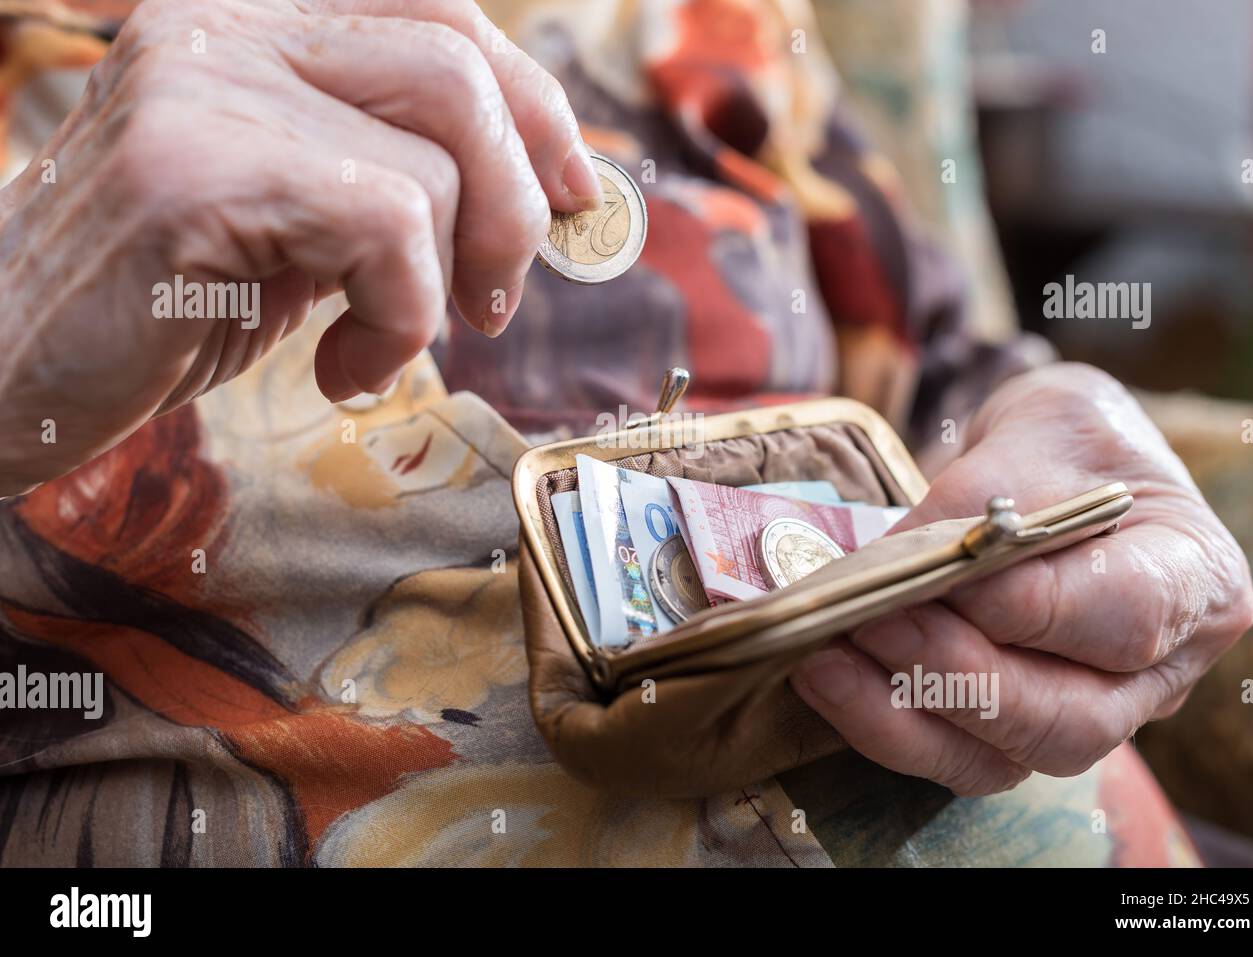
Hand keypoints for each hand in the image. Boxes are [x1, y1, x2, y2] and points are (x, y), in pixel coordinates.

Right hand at [0, 0, 600, 495]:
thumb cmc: (173, 300)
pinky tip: (343, 369)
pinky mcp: (193, 169)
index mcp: (256, 15)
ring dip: (446, 283)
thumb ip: (399, 175)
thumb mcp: (306, 217)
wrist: (15, 369)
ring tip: (383, 346)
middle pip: (457, 67)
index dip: (533, 103)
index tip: (572, 192)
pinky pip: (386, 228)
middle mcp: (226, 20)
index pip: (441, 12)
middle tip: (495, 299)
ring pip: (432, 161)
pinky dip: (399, 321)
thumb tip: (547, 185)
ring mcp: (203, 83)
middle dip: (516, 201)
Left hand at [791, 363, 1252, 794]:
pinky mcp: (1015, 733)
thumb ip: (978, 500)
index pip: (1125, 619)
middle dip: (956, 677)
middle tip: (870, 622)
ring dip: (901, 714)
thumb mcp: (1037, 430)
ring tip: (825, 659)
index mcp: (1195, 580)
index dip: (1030, 609)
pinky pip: (954, 756)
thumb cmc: (1065, 441)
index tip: (943, 576)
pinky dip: (883, 722)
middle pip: (1069, 720)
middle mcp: (1157, 672)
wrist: (1058, 464)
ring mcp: (1089, 714)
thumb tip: (891, 568)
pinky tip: (824, 675)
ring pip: (1005, 759)